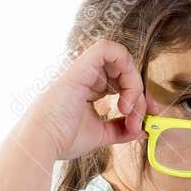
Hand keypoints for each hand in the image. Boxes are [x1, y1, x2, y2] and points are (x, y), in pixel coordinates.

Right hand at [37, 39, 163, 162]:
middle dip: (141, 94)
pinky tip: (125, 91)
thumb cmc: (63, 139)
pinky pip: (107, 48)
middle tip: (141, 117)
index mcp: (87, 89)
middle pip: (125, 72)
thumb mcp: (100, 135)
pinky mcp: (81, 66)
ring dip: (134, 86)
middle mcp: (86, 76)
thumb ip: (120, 129)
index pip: (120, 82)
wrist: (42, 142)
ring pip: (122, 61)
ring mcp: (83, 70)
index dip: (139, 96)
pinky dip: (125, 64)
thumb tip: (141, 129)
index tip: (148, 116)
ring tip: (128, 110)